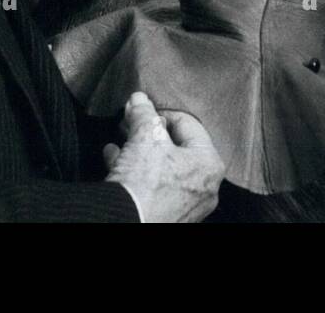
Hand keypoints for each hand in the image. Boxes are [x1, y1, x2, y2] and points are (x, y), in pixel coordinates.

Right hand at [103, 92, 223, 222]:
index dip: (161, 113)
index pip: (188, 124)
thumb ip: (143, 113)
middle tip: (131, 126)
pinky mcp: (168, 217)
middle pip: (176, 148)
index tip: (143, 111)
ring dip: (139, 153)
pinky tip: (114, 162)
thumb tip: (139, 99)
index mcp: (210, 163)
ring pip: (162, 169)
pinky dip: (136, 174)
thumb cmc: (146, 182)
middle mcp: (205, 187)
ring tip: (119, 144)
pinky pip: (153, 188)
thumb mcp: (144, 137)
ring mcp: (187, 206)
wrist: (125, 224)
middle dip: (149, 135)